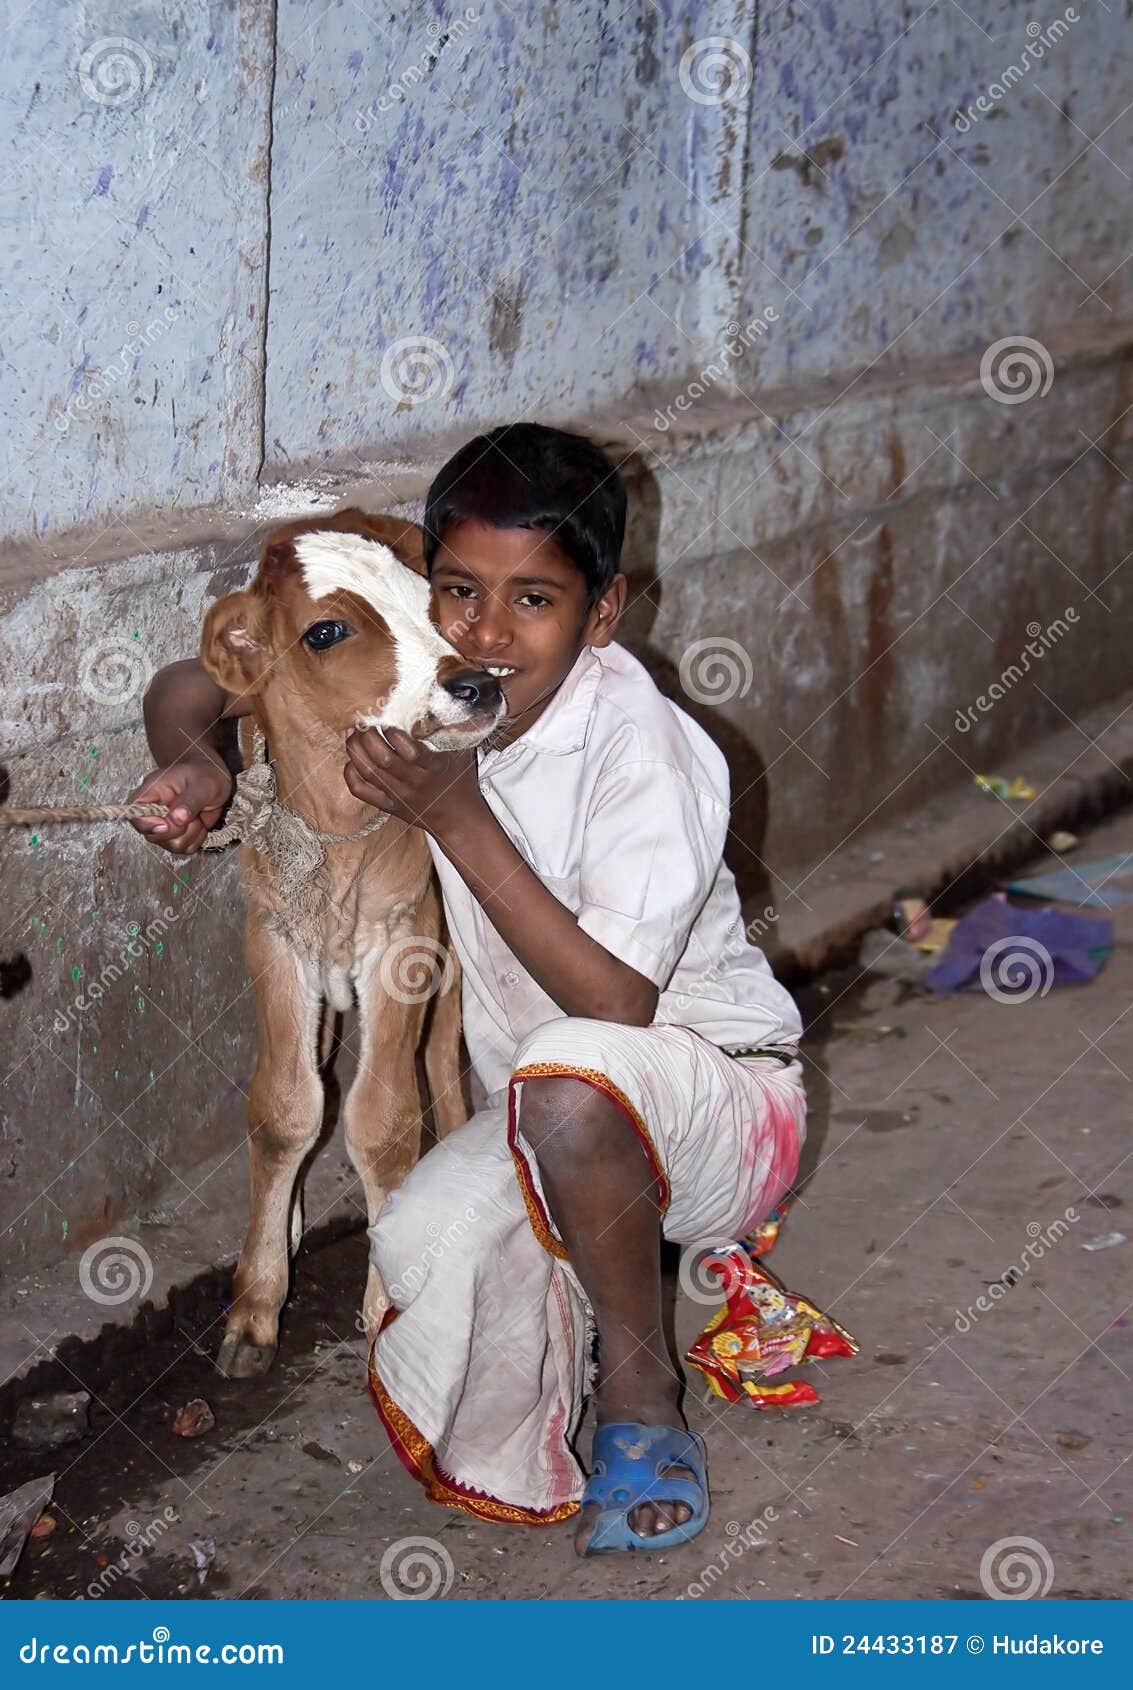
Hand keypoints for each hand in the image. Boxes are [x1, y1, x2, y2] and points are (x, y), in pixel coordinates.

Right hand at [128, 754, 233, 854]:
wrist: (216, 779)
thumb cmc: (205, 775)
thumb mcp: (202, 785)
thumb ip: (189, 801)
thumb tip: (176, 819)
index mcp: (152, 793)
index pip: (134, 814)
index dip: (148, 825)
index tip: (167, 823)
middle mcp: (154, 811)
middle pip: (153, 836)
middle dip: (178, 830)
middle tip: (192, 815)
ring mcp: (166, 825)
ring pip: (171, 845)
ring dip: (191, 834)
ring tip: (198, 817)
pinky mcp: (178, 834)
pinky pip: (184, 848)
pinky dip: (197, 839)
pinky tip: (201, 824)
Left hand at [343, 726, 484, 838]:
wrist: (458, 819)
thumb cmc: (461, 781)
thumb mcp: (464, 753)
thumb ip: (457, 729)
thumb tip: (449, 700)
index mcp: (432, 767)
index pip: (408, 750)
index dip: (393, 733)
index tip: (389, 722)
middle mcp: (413, 782)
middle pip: (382, 759)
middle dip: (368, 737)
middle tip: (365, 724)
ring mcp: (398, 795)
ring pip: (368, 771)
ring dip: (356, 750)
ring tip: (353, 734)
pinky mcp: (388, 805)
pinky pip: (360, 791)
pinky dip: (351, 774)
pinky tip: (352, 760)